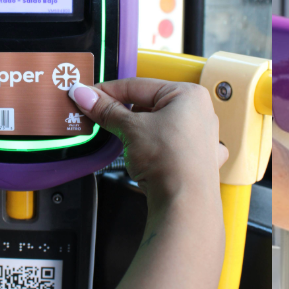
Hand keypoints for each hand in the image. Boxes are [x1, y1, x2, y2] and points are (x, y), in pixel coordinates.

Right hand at [68, 78, 227, 216]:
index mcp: (189, 94)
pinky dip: (154, 148)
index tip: (88, 96)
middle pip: (150, 105)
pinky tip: (143, 155)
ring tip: (122, 140)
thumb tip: (87, 96)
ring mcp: (201, 137)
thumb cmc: (172, 162)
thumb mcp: (131, 129)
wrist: (186, 203)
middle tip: (99, 117)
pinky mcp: (196, 160)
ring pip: (159, 126)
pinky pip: (169, 145)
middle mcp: (200, 113)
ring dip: (138, 132)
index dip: (109, 91)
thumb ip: (107, 110)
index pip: (139, 85)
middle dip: (124, 113)